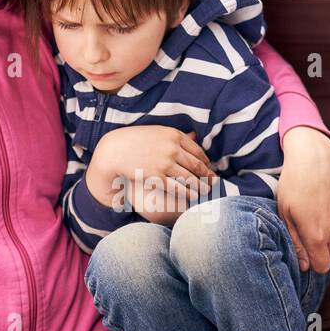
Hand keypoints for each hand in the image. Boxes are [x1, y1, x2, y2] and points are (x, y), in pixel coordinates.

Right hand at [86, 126, 215, 210]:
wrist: (114, 150)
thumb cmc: (134, 140)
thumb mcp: (157, 132)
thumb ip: (175, 136)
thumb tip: (194, 135)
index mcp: (174, 135)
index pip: (197, 150)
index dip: (206, 161)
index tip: (209, 168)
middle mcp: (172, 148)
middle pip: (196, 164)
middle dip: (207, 175)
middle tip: (215, 181)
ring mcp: (165, 163)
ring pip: (190, 178)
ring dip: (201, 186)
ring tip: (208, 192)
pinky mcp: (157, 176)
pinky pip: (178, 187)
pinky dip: (189, 194)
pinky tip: (194, 198)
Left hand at [278, 126, 329, 272]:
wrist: (313, 158)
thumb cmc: (293, 185)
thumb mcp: (285, 215)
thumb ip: (296, 243)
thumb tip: (304, 265)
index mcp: (317, 235)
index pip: (322, 267)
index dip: (311, 265)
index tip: (301, 256)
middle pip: (328, 256)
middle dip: (316, 253)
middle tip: (300, 236)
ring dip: (323, 238)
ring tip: (307, 219)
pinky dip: (329, 224)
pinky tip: (316, 209)